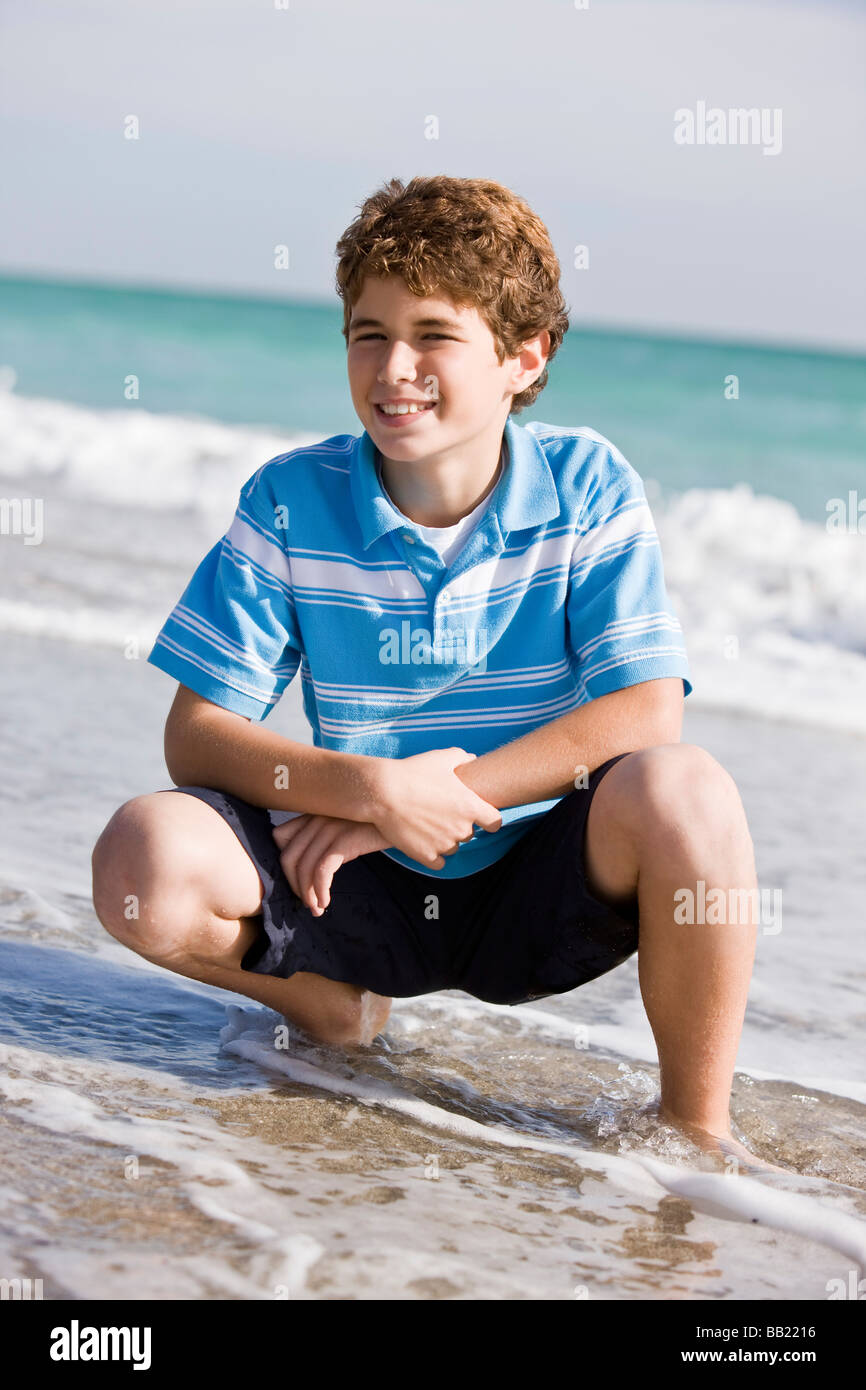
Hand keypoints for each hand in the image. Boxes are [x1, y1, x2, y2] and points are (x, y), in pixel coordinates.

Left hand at [272, 814, 388, 915]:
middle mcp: (318, 817)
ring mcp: (331, 826)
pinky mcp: (346, 839)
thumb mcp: (346, 824)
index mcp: (314, 812)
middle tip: (308, 902)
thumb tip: (309, 864)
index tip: (299, 880)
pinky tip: (326, 901)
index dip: (286, 863)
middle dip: (294, 885)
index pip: (279, 836)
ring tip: (317, 908)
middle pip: (288, 857)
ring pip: (304, 867)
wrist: (406, 811)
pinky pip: (322, 871)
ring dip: (307, 895)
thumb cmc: (378, 822)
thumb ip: (327, 834)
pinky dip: (320, 891)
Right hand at [370, 747, 501, 868]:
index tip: (479, 816)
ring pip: (453, 847)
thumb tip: (472, 759)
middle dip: (459, 825)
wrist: (382, 792)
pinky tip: (424, 841)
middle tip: (441, 813)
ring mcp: (444, 844)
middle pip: (470, 834)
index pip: (495, 822)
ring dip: (445, 840)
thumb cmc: (413, 772)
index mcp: (471, 806)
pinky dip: (433, 855)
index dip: (488, 819)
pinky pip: (439, 863)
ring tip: (428, 824)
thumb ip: (463, 758)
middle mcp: (461, 828)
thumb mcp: (442, 758)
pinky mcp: (426, 856)